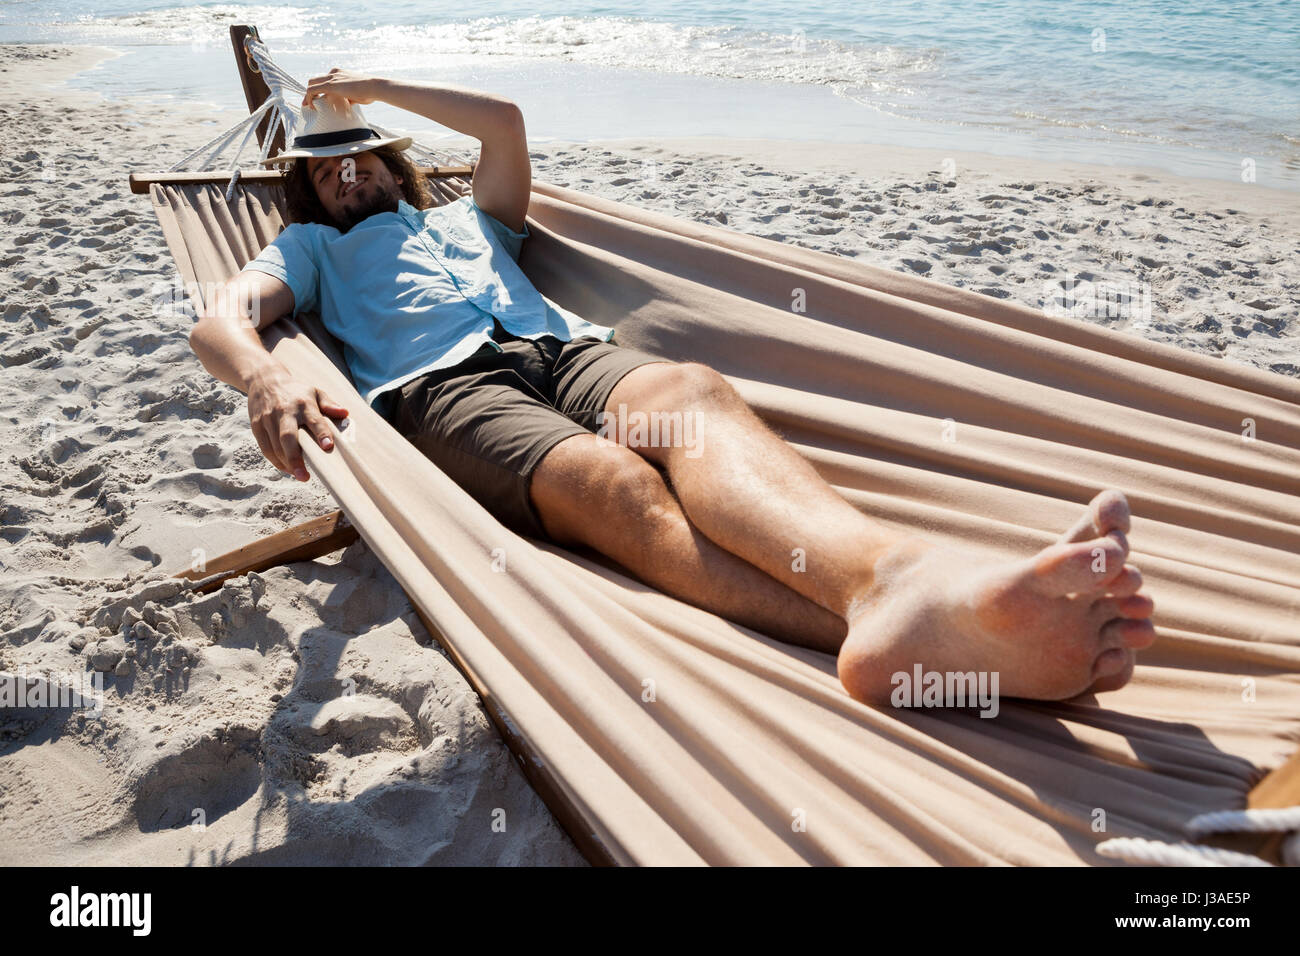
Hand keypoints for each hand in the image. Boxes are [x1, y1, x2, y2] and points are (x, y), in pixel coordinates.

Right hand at [247, 365, 348, 480]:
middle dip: (295, 458)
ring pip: (275, 446)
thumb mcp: (315, 392)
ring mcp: (268, 419)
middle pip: (288, 437)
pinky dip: (276, 461)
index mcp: (303, 403)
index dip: (321, 433)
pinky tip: (287, 468)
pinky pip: (265, 448)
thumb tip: (345, 413)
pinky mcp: (256, 425)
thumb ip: (330, 404)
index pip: (314, 419)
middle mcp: (284, 411)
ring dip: (286, 463)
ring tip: (300, 475)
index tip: (328, 447)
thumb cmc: (296, 391)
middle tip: (304, 477)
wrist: (264, 379)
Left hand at [302, 68, 383, 108]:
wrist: (374, 87)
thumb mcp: (357, 94)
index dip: (318, 90)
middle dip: (309, 92)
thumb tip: (349, 102)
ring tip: (308, 106)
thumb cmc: (370, 92)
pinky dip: (309, 98)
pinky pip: (313, 90)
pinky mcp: (330, 85)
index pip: (323, 79)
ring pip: (311, 83)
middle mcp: (334, 72)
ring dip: (308, 95)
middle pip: (314, 80)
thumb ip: (350, 97)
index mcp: (339, 73)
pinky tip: (311, 106)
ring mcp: (331, 77)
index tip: (316, 100)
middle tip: (308, 103)